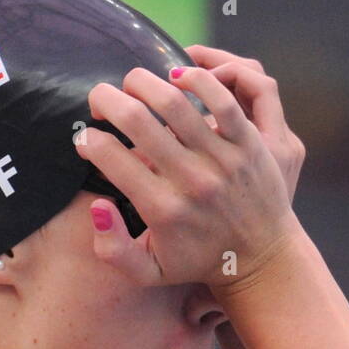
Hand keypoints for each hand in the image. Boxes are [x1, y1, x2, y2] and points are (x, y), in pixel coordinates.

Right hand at [77, 59, 299, 288]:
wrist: (261, 259)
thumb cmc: (198, 262)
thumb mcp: (149, 271)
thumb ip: (112, 250)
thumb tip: (98, 207)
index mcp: (162, 209)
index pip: (111, 158)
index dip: (89, 140)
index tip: (86, 138)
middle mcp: (190, 181)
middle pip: (136, 120)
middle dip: (106, 99)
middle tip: (98, 98)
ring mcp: (222, 159)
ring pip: (175, 102)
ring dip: (144, 82)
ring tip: (132, 83)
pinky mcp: (250, 144)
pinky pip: (222, 99)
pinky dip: (198, 79)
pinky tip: (178, 76)